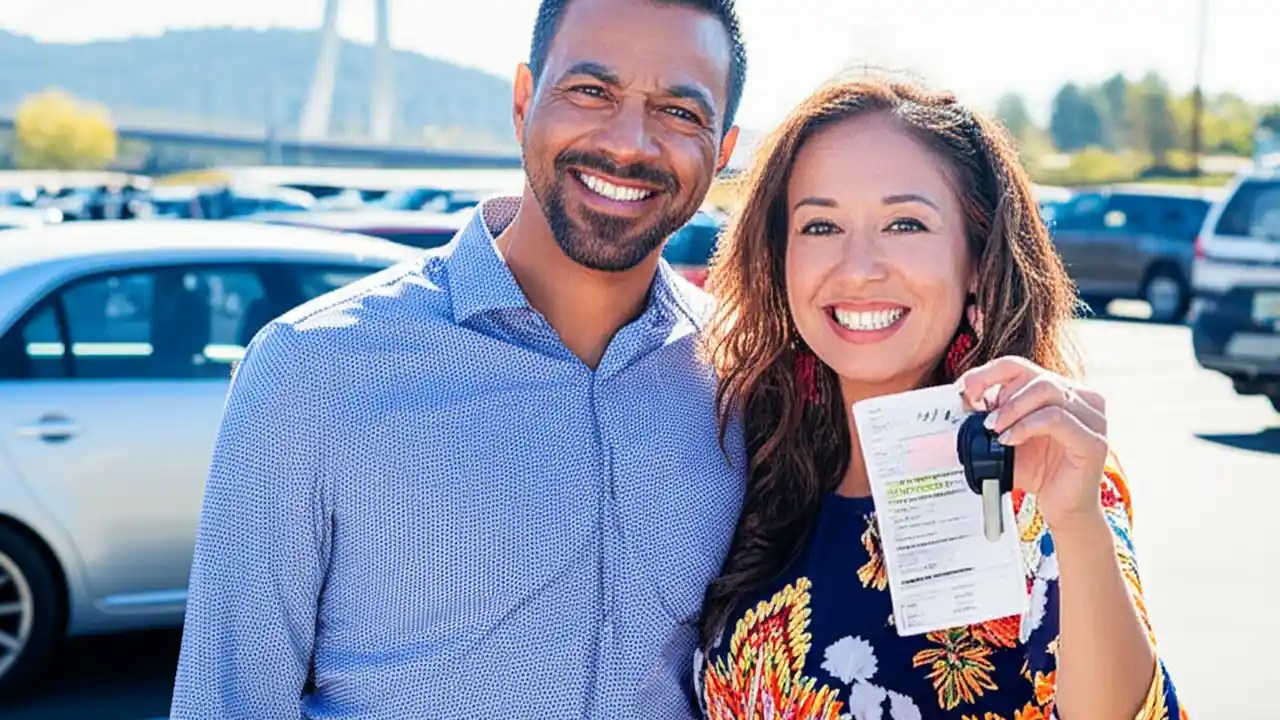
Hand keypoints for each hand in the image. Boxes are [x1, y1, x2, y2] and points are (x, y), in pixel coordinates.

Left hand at [956, 356, 1108, 533]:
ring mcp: (1093, 418)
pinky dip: (1027, 425)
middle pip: (1035, 375)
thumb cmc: (1038, 472)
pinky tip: (1010, 440)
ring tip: (995, 429)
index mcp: (1062, 391)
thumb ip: (992, 417)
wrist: (1062, 509)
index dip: (989, 374)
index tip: (965, 390)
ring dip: (1013, 409)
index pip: (1020, 366)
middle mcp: (1082, 398)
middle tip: (982, 419)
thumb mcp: (1008, 437)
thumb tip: (961, 401)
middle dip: (1001, 394)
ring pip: (1047, 390)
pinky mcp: (1094, 440)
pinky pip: (1056, 418)